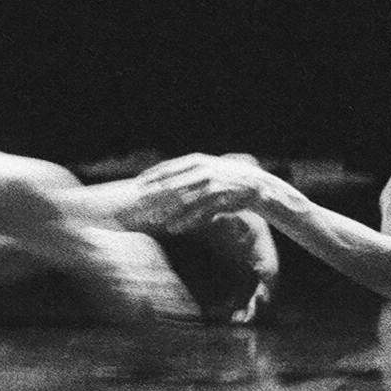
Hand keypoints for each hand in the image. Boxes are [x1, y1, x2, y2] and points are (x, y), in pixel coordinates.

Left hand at [131, 153, 275, 227]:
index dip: (151, 176)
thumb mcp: (206, 169)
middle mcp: (202, 170)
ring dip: (167, 211)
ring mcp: (212, 184)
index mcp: (196, 160)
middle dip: (154, 196)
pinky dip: (185, 221)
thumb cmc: (224, 178)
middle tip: (139, 206)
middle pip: (172, 183)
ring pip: (184, 199)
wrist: (254, 185)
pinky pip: (198, 212)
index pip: (168, 167)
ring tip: (154, 221)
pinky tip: (173, 229)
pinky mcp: (220, 199)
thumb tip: (161, 180)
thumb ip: (186, 173)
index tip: (136, 185)